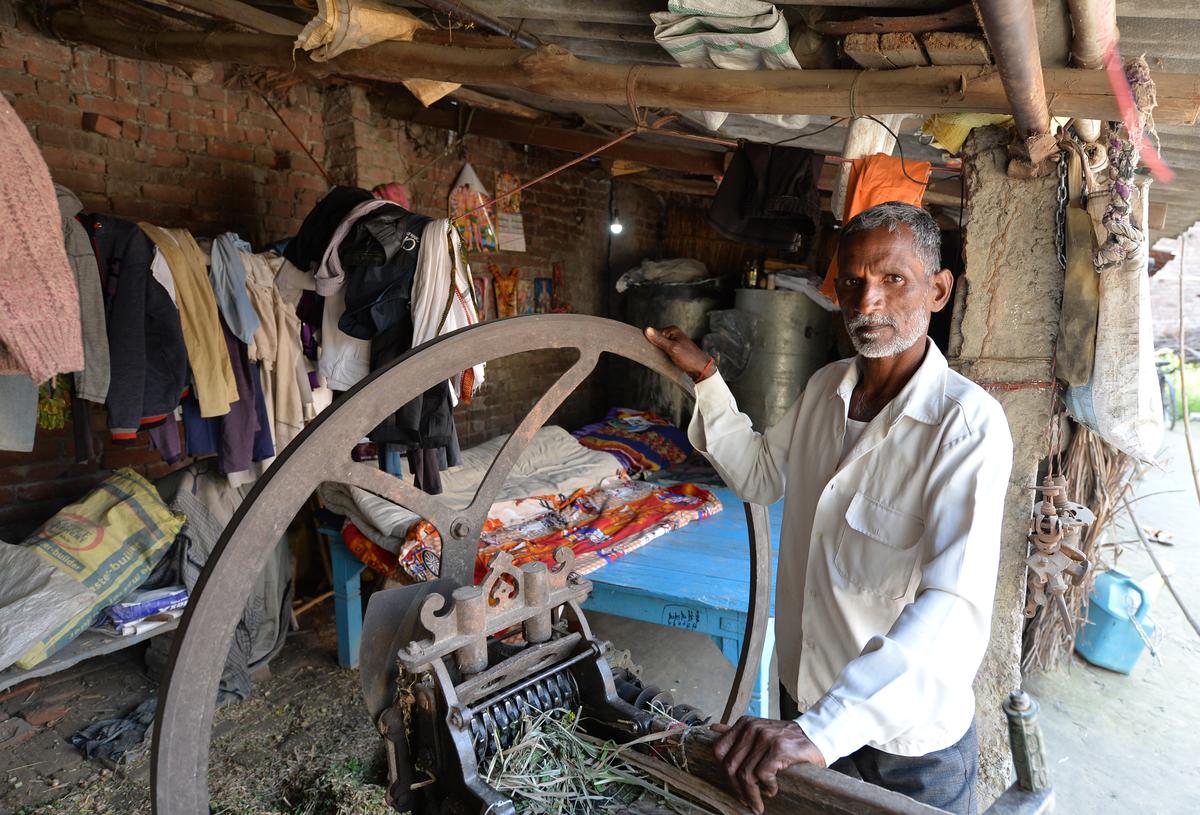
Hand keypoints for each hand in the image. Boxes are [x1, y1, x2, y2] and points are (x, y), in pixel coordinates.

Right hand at [644, 325, 713, 381]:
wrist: (700, 369)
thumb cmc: (689, 358)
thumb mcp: (672, 348)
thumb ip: (659, 339)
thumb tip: (647, 329)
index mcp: (672, 330)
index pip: (654, 333)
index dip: (652, 342)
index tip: (653, 350)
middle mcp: (673, 334)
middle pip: (656, 340)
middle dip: (655, 348)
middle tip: (661, 355)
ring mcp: (674, 342)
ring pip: (659, 347)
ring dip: (659, 353)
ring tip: (664, 358)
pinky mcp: (674, 350)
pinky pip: (663, 351)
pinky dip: (662, 356)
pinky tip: (665, 360)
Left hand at [711, 717, 825, 813]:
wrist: (816, 736)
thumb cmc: (786, 739)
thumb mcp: (759, 730)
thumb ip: (736, 732)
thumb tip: (712, 729)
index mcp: (743, 724)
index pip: (718, 751)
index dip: (724, 773)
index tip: (734, 787)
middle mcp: (751, 728)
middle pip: (730, 766)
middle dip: (737, 789)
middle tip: (747, 802)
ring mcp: (764, 737)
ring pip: (746, 774)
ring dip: (752, 794)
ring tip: (759, 803)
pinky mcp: (778, 748)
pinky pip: (762, 775)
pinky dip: (767, 787)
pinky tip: (773, 790)